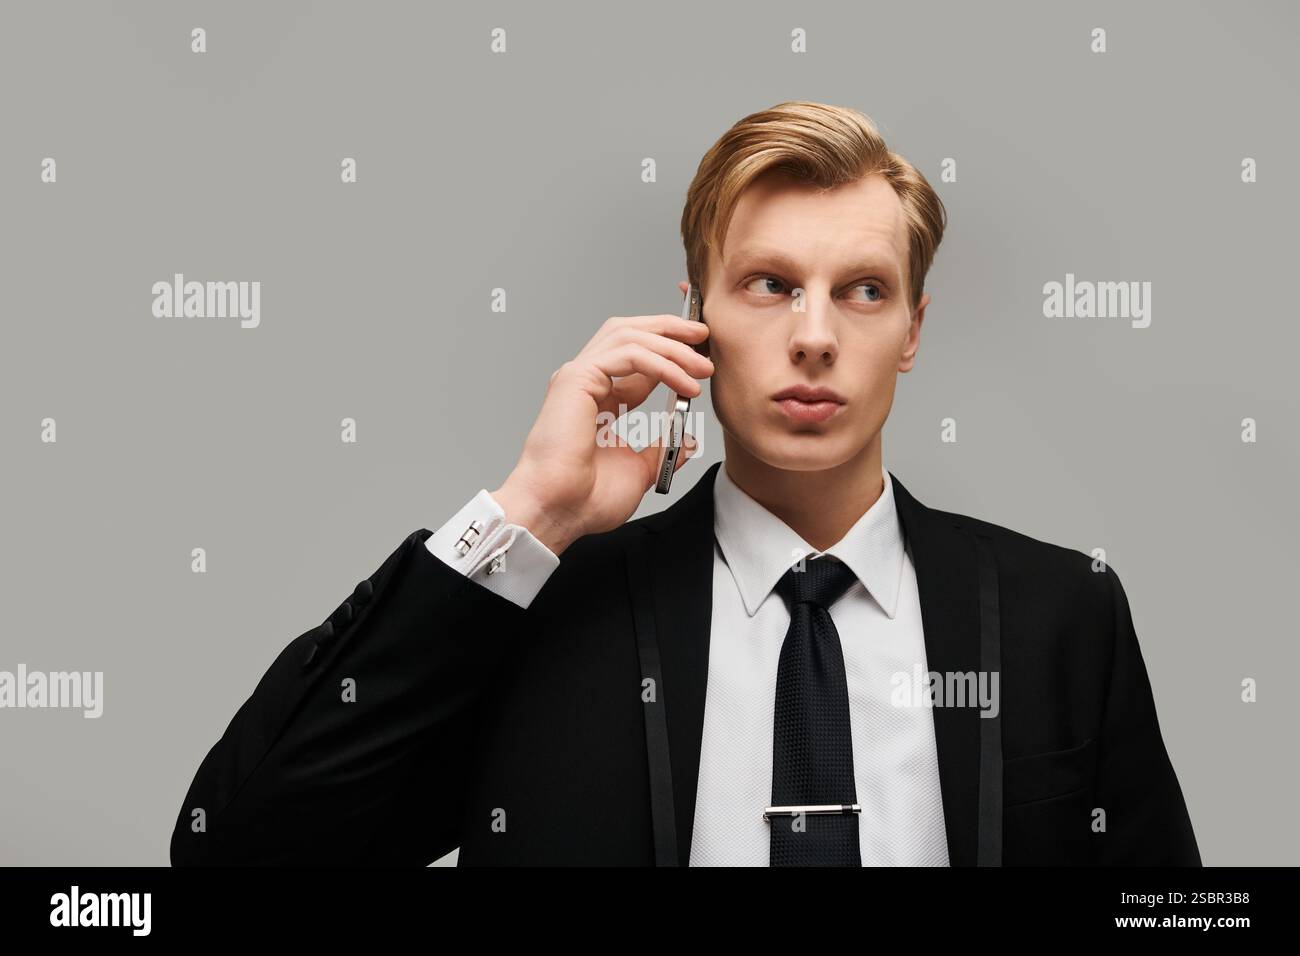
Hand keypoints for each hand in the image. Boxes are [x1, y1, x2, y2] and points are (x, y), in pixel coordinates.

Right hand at [492, 282, 711, 555]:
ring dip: (671, 346)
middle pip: (629, 332)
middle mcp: (586, 381)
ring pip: (630, 336)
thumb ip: (662, 448)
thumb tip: (687, 440)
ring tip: (702, 365)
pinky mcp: (577, 379)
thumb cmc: (586, 498)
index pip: (635, 356)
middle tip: (703, 335)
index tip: (701, 361)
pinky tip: (684, 382)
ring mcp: (579, 377)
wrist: (560, 511)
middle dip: (669, 329)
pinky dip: (662, 363)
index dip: (670, 352)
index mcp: (598, 399)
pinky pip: (628, 355)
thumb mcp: (641, 469)